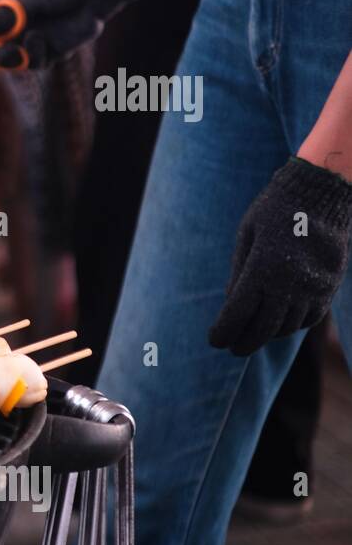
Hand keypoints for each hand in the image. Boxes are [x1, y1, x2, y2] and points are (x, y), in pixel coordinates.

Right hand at [0, 0, 140, 68]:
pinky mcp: (50, 51)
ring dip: (5, 57)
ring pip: (8, 59)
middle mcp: (16, 24)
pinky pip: (33, 62)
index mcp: (5, 6)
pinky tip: (39, 38)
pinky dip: (33, 53)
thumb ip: (3, 14)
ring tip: (9, 48)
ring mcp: (31, 39)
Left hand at [209, 158, 351, 355]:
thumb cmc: (275, 211)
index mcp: (263, 269)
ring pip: (287, 326)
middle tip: (232, 349)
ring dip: (267, 334)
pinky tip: (279, 323)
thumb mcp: (246, 236)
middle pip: (263, 328)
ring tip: (253, 333)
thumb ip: (239, 272)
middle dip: (244, 342)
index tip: (214, 341)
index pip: (238, 313)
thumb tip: (231, 304)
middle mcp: (290, 283)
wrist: (322, 195)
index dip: (224, 332)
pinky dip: (292, 326)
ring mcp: (314, 288)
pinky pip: (309, 318)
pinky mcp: (330, 287)